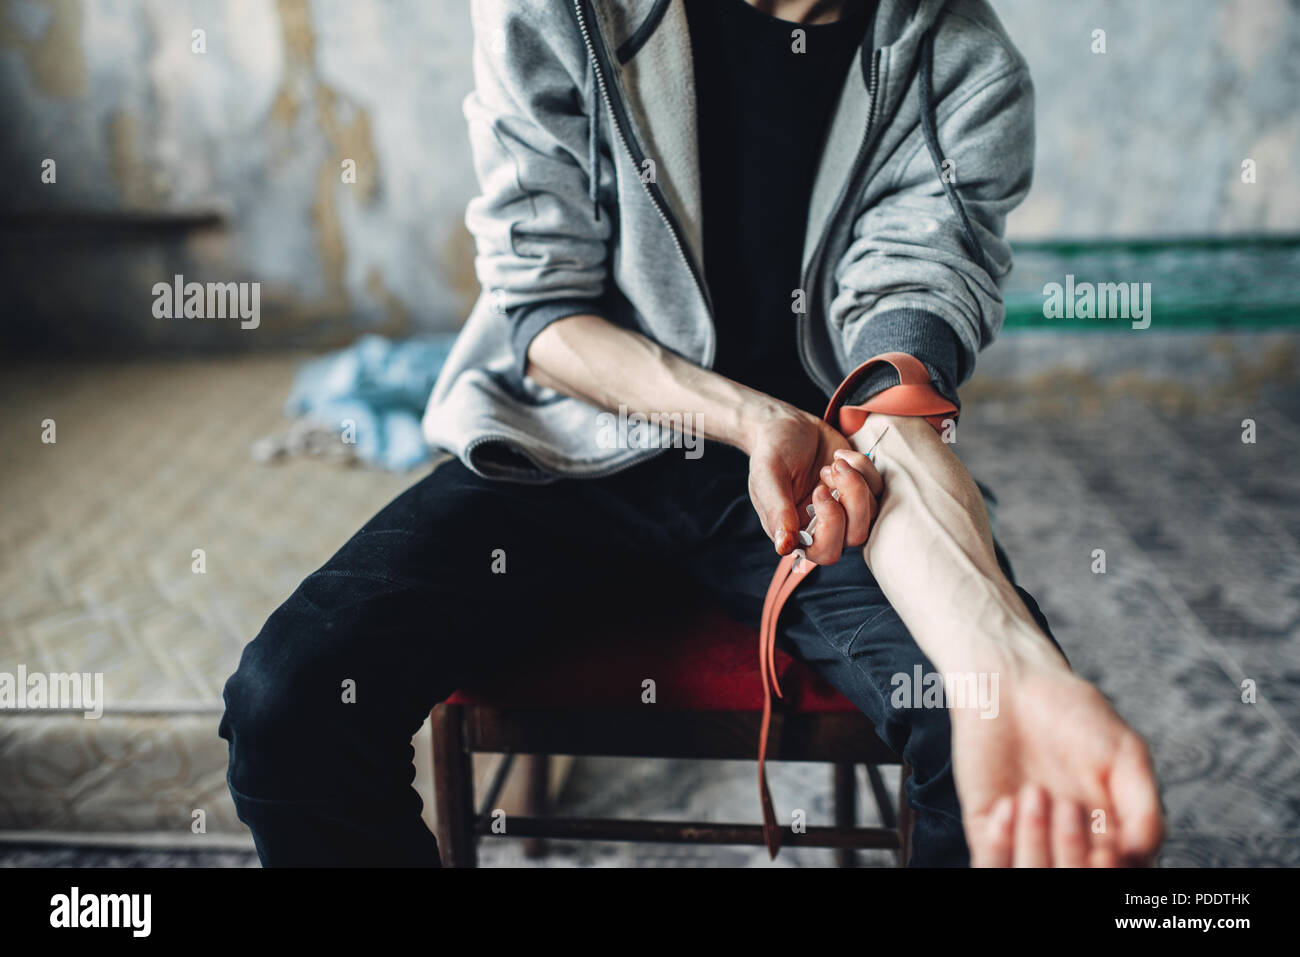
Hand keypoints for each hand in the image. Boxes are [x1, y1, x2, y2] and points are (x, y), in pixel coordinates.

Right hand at [744, 409, 880, 563]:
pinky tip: (841, 455)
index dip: (831, 525)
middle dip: (852, 501)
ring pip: (871, 513)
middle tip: (830, 471)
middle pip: (855, 535)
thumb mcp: (768, 477)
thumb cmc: (772, 451)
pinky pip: (879, 490)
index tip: (819, 490)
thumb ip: (777, 511)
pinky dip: (864, 468)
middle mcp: (824, 526)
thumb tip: (783, 548)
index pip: (825, 552)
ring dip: (857, 483)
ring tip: (835, 462)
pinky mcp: (862, 489)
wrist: (787, 425)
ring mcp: (846, 508)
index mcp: (798, 531)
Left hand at [952, 664, 1163, 866]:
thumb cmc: (1074, 713)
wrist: (1012, 682)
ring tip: (1035, 792)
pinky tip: (1007, 803)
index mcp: (1109, 834)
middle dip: (1072, 854)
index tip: (1105, 845)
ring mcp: (1025, 837)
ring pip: (1032, 877)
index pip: (1115, 878)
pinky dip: (999, 843)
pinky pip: (988, 864)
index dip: (1109, 871)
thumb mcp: (1126, 755)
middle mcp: (1067, 844)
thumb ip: (1144, 809)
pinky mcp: (985, 826)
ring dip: (1035, 846)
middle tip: (1067, 804)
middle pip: (1073, 881)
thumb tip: (1138, 857)